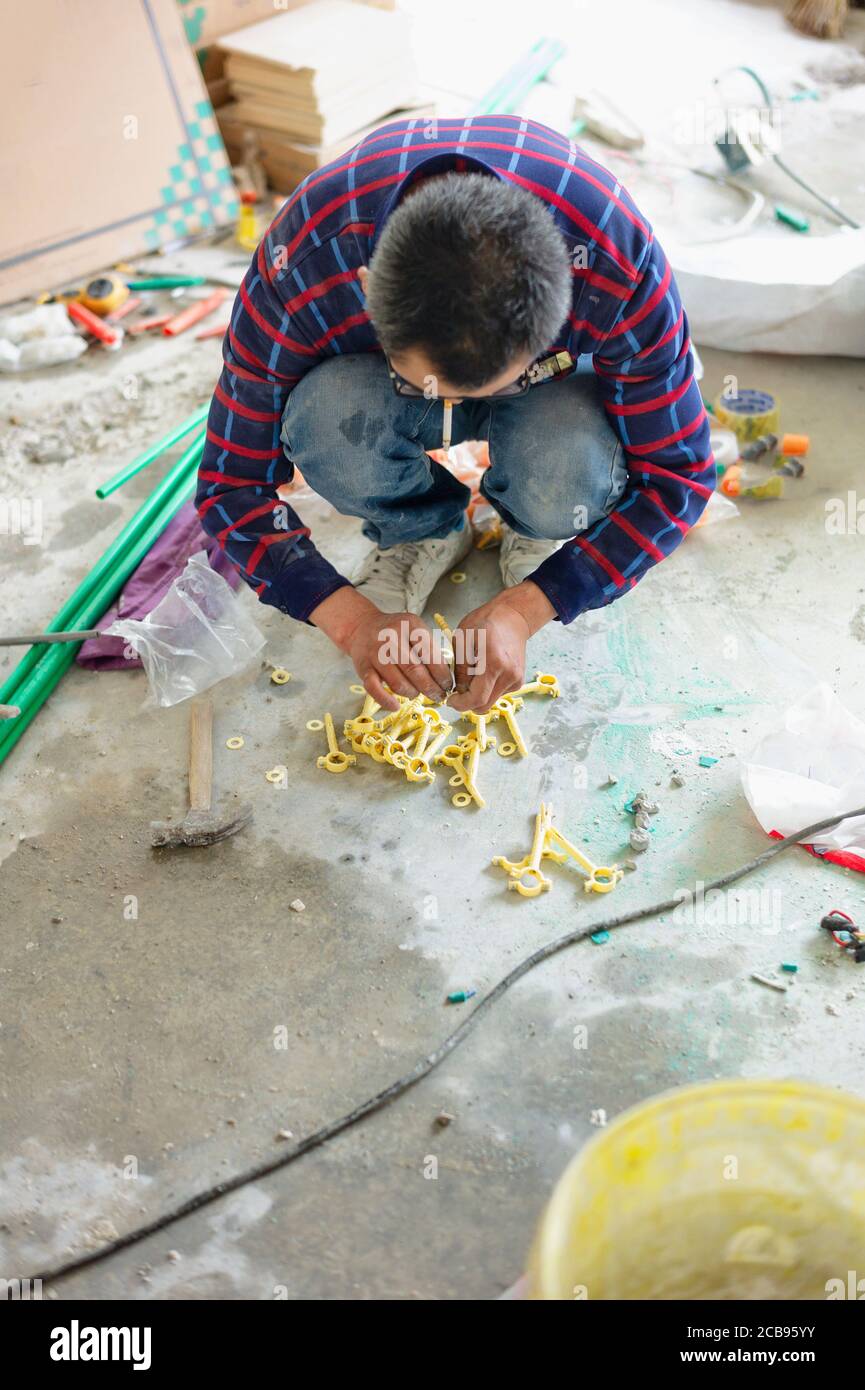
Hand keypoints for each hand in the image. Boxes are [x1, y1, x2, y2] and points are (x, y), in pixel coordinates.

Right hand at [309, 587, 450, 710]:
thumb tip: (445, 678)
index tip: (448, 686)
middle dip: (430, 688)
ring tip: (417, 693)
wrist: (362, 627)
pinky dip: (386, 700)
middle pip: (415, 671)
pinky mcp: (363, 667)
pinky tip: (395, 706)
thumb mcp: (416, 630)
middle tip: (438, 696)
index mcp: (410, 625)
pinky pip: (374, 689)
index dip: (442, 675)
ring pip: (398, 683)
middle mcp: (391, 638)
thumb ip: (430, 649)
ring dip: (412, 693)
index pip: (430, 655)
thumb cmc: (396, 633)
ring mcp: (375, 653)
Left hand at [448, 581, 555, 714]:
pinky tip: (485, 672)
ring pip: (490, 701)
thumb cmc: (485, 623)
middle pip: (484, 705)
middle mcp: (509, 675)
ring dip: (478, 695)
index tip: (450, 700)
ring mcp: (516, 679)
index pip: (477, 698)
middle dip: (468, 702)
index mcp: (494, 663)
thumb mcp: (462, 640)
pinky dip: (487, 689)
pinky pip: (498, 694)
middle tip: (457, 691)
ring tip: (473, 674)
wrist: (513, 617)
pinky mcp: (518, 681)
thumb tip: (459, 692)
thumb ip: (460, 669)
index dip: (460, 704)